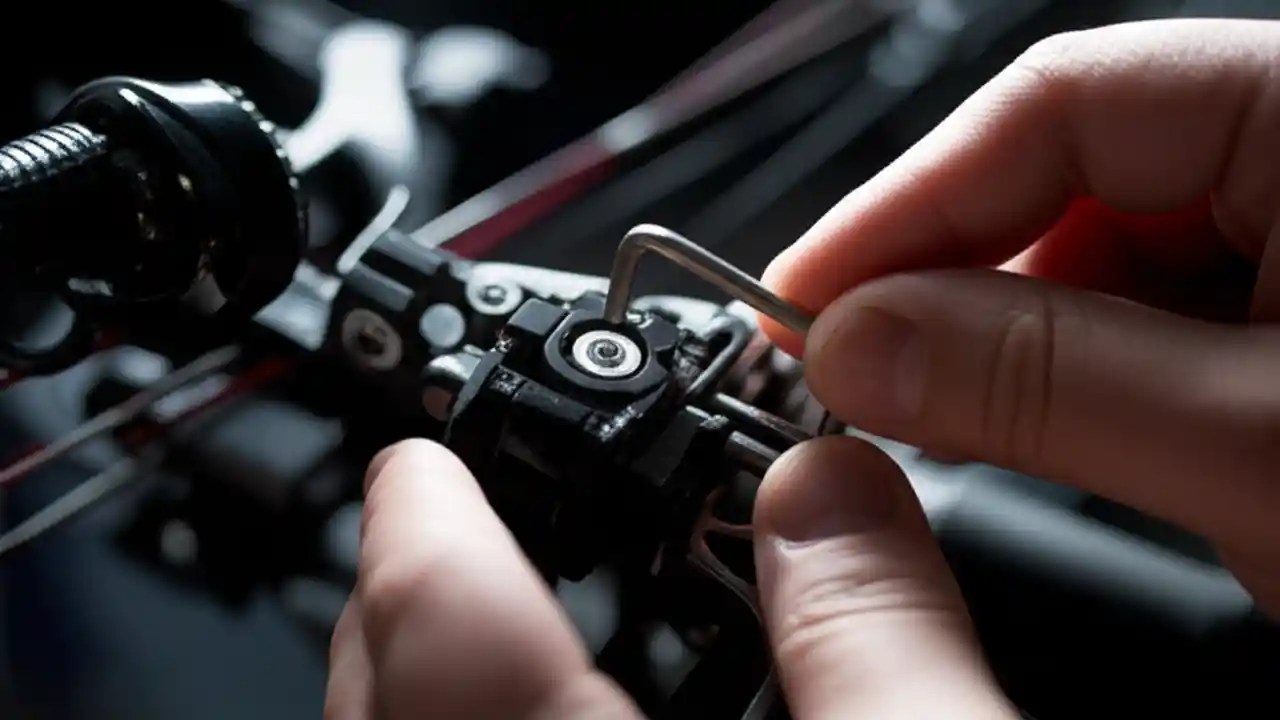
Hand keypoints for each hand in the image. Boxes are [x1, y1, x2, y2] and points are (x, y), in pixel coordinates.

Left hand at [324, 438, 1020, 718]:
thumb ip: (885, 635)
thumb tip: (834, 489)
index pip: (427, 617)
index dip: (424, 508)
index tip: (433, 452)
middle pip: (377, 690)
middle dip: (416, 585)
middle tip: (468, 517)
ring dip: (438, 674)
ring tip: (516, 611)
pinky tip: (581, 715)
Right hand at [760, 18, 1279, 614]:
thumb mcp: (1264, 450)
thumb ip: (1043, 383)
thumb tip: (862, 342)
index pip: (1063, 102)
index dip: (909, 199)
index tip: (810, 293)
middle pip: (1074, 176)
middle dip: (949, 278)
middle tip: (855, 373)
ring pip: (1105, 253)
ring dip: (1010, 335)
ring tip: (943, 413)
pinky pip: (1153, 309)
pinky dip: (1077, 369)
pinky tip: (1042, 422)